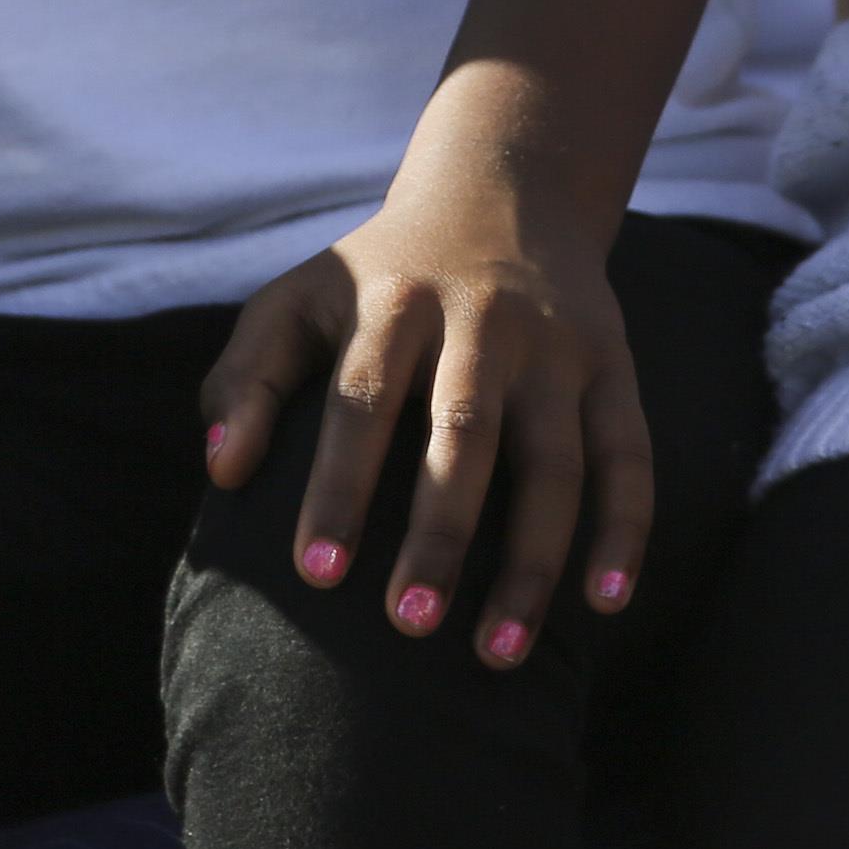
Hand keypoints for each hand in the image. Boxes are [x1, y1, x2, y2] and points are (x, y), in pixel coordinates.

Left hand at [200, 75, 647, 666]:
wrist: (503, 194)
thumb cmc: (376, 280)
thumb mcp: (297, 299)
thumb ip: (245, 379)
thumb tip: (220, 473)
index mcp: (393, 302)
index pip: (361, 399)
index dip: (337, 487)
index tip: (317, 575)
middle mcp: (483, 319)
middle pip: (465, 433)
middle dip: (441, 534)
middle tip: (410, 625)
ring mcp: (556, 345)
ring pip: (556, 459)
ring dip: (533, 559)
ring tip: (500, 654)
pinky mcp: (613, 364)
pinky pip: (629, 453)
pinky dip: (625, 528)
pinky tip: (605, 602)